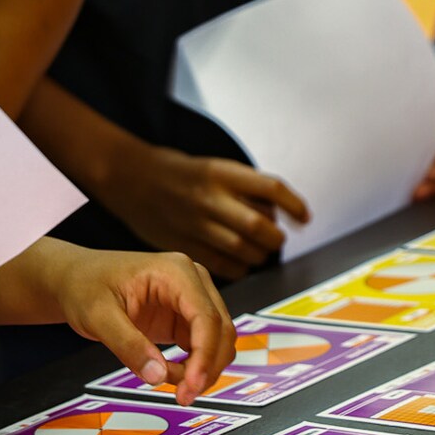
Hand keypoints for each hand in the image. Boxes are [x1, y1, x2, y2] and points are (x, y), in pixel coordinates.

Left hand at [54, 248, 235, 404]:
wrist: (77, 279)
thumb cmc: (86, 287)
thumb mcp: (98, 317)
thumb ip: (128, 346)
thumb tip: (157, 376)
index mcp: (175, 272)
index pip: (206, 317)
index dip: (205, 355)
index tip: (192, 386)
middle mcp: (192, 281)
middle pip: (221, 330)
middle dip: (206, 367)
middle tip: (183, 397)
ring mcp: (192, 297)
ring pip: (218, 340)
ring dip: (201, 368)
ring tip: (166, 380)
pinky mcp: (186, 315)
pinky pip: (203, 345)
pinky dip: (193, 366)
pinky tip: (169, 373)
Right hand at [96, 143, 310, 280]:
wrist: (130, 178)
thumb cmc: (179, 173)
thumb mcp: (214, 167)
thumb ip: (243, 188)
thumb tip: (281, 210)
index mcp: (221, 172)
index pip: (270, 188)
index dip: (293, 204)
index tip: (304, 216)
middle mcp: (210, 198)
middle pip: (259, 226)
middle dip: (276, 238)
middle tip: (276, 238)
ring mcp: (196, 224)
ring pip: (244, 250)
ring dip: (260, 254)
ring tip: (258, 249)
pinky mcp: (183, 246)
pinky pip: (224, 265)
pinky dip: (240, 266)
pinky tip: (238, 259)